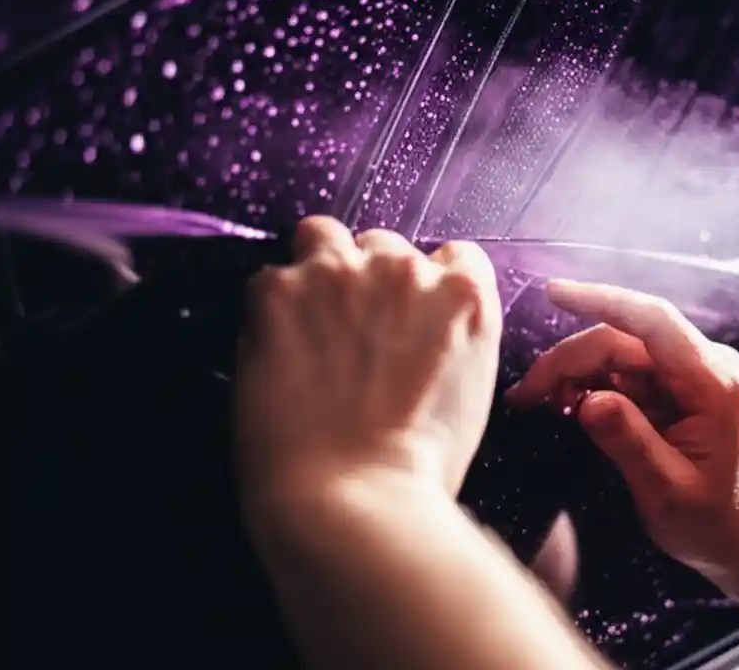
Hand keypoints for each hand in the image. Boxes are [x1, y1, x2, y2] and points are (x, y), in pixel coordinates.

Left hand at [234, 217, 502, 504]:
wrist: (353, 501)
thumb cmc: (416, 470)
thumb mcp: (470, 392)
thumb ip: (451, 338)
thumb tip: (420, 332)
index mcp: (464, 296)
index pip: (454, 256)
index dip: (426, 286)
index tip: (407, 316)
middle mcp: (407, 269)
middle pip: (384, 244)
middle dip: (368, 280)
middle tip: (351, 335)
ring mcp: (340, 273)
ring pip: (322, 237)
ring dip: (315, 272)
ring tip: (305, 330)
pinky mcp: (279, 291)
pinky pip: (267, 280)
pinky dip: (269, 313)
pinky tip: (276, 359)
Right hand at [506, 280, 738, 573]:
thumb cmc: (716, 522)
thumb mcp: (668, 491)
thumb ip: (630, 443)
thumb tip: (588, 402)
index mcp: (712, 382)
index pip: (653, 322)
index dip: (601, 300)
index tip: (554, 294)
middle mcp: (706, 367)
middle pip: (625, 340)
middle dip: (571, 359)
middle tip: (525, 393)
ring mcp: (693, 376)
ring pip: (621, 354)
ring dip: (578, 372)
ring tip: (540, 402)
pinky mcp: (679, 390)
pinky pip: (629, 374)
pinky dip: (594, 385)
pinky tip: (569, 406)